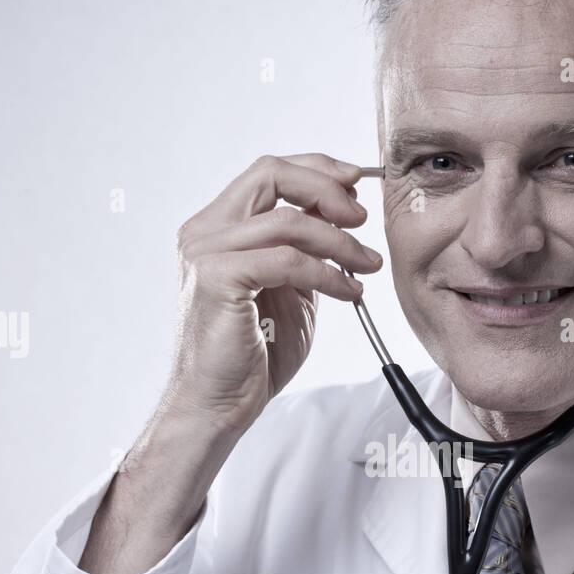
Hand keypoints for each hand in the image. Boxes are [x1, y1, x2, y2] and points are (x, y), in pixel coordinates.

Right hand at [167, 153, 383, 434]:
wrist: (220, 404)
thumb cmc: (254, 353)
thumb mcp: (290, 287)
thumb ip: (304, 248)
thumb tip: (341, 212)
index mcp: (217, 227)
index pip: (269, 172)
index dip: (317, 169)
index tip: (357, 183)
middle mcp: (204, 231)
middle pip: (272, 174)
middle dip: (327, 189)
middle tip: (362, 218)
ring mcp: (206, 253)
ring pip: (288, 221)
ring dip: (340, 242)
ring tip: (368, 265)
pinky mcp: (217, 279)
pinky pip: (288, 260)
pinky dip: (327, 273)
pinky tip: (348, 291)